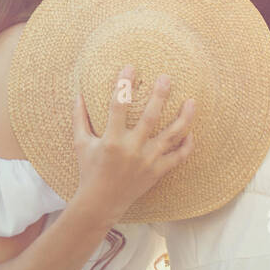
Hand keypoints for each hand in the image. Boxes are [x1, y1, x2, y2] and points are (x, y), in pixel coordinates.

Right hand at [70, 65, 195, 223]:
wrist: (100, 203)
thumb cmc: (89, 170)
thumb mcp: (81, 144)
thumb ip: (79, 118)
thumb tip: (78, 93)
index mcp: (111, 140)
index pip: (118, 105)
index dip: (124, 84)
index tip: (130, 66)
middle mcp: (131, 149)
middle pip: (150, 117)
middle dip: (160, 95)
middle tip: (167, 77)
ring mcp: (147, 161)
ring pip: (171, 136)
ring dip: (184, 118)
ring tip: (192, 100)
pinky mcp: (157, 172)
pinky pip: (178, 157)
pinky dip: (187, 145)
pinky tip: (191, 132)